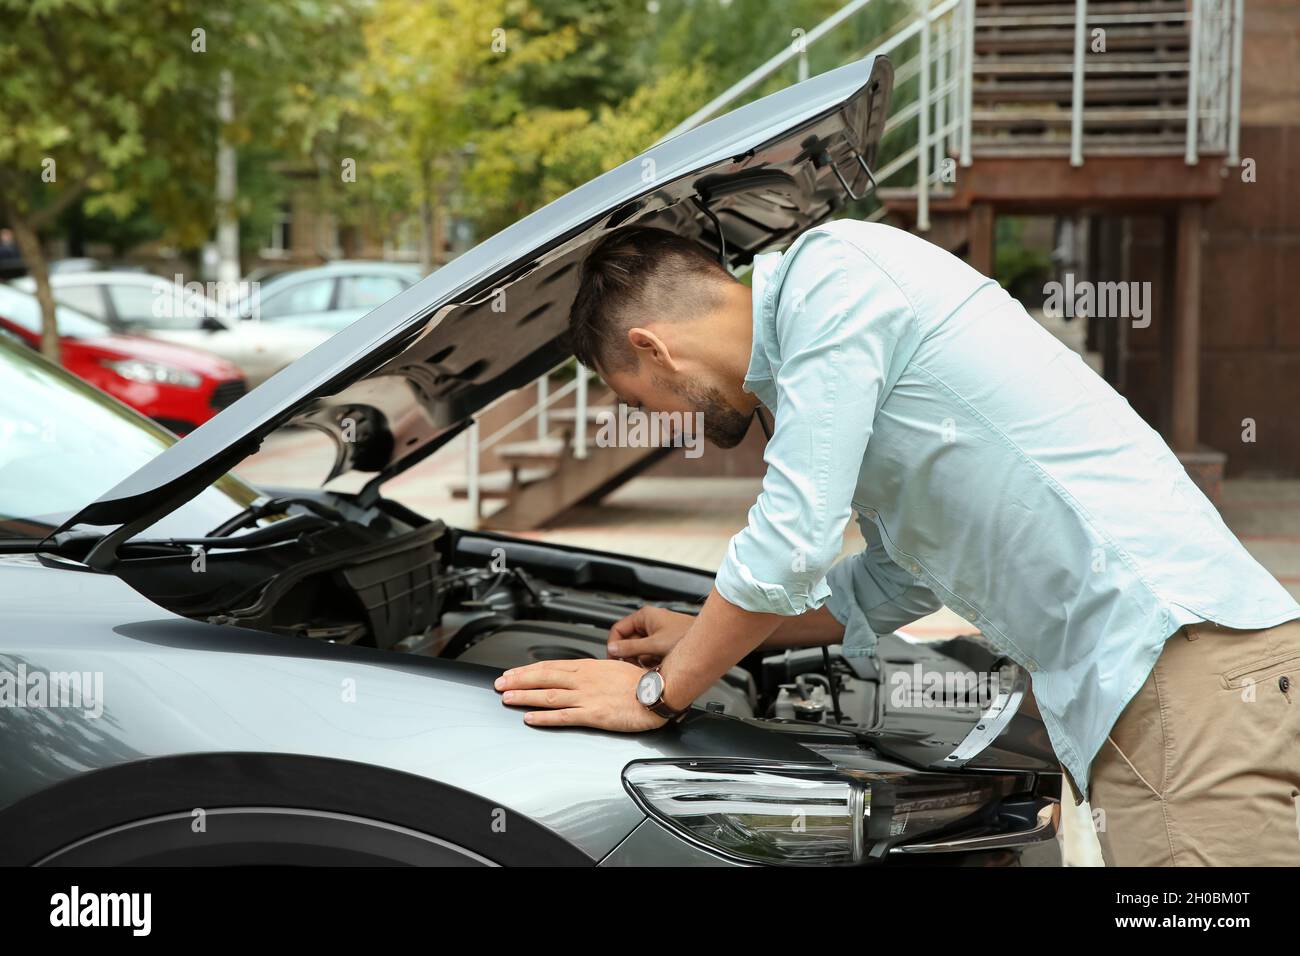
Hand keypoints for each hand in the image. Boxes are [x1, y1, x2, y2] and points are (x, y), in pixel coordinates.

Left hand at [494, 658, 667, 730]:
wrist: (660, 692)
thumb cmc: (643, 682)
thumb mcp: (616, 668)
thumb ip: (597, 673)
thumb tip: (586, 674)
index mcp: (589, 667)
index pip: (551, 666)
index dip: (528, 669)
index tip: (512, 672)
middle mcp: (583, 679)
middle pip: (543, 677)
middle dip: (518, 680)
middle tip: (500, 683)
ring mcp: (586, 696)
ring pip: (548, 695)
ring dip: (524, 696)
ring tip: (507, 698)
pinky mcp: (593, 714)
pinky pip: (562, 716)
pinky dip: (543, 717)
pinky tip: (530, 718)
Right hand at [607, 606, 694, 665]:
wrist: (709, 643)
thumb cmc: (686, 636)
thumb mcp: (655, 644)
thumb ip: (631, 648)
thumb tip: (612, 649)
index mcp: (644, 617)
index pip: (618, 629)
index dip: (614, 645)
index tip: (614, 659)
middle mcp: (650, 623)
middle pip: (629, 642)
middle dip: (631, 656)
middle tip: (633, 667)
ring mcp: (657, 634)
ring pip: (639, 650)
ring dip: (642, 661)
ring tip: (651, 666)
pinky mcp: (664, 644)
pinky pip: (650, 654)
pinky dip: (652, 662)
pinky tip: (660, 666)